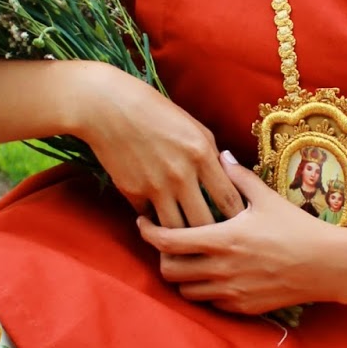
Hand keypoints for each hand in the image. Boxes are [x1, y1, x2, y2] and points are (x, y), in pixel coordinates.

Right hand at [74, 65, 244, 227]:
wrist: (108, 107)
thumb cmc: (154, 111)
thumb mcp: (193, 126)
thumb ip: (212, 154)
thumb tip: (227, 179)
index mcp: (202, 153)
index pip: (229, 199)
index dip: (236, 217)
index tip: (238, 225)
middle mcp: (181, 174)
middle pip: (205, 224)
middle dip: (212, 236)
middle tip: (214, 240)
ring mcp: (155, 186)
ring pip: (176, 231)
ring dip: (182, 237)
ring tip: (186, 240)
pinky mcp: (132, 193)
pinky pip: (150, 220)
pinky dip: (155, 223)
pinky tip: (158, 223)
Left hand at [136, 153, 344, 314]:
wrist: (327, 265)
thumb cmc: (298, 228)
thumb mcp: (267, 199)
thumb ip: (239, 177)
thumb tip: (222, 154)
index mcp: (223, 239)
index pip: (169, 241)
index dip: (149, 233)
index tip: (145, 224)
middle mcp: (222, 269)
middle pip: (169, 272)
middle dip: (163, 258)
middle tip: (170, 244)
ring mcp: (232, 292)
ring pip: (186, 292)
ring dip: (183, 277)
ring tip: (191, 260)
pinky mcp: (243, 308)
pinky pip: (211, 304)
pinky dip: (206, 291)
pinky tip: (215, 275)